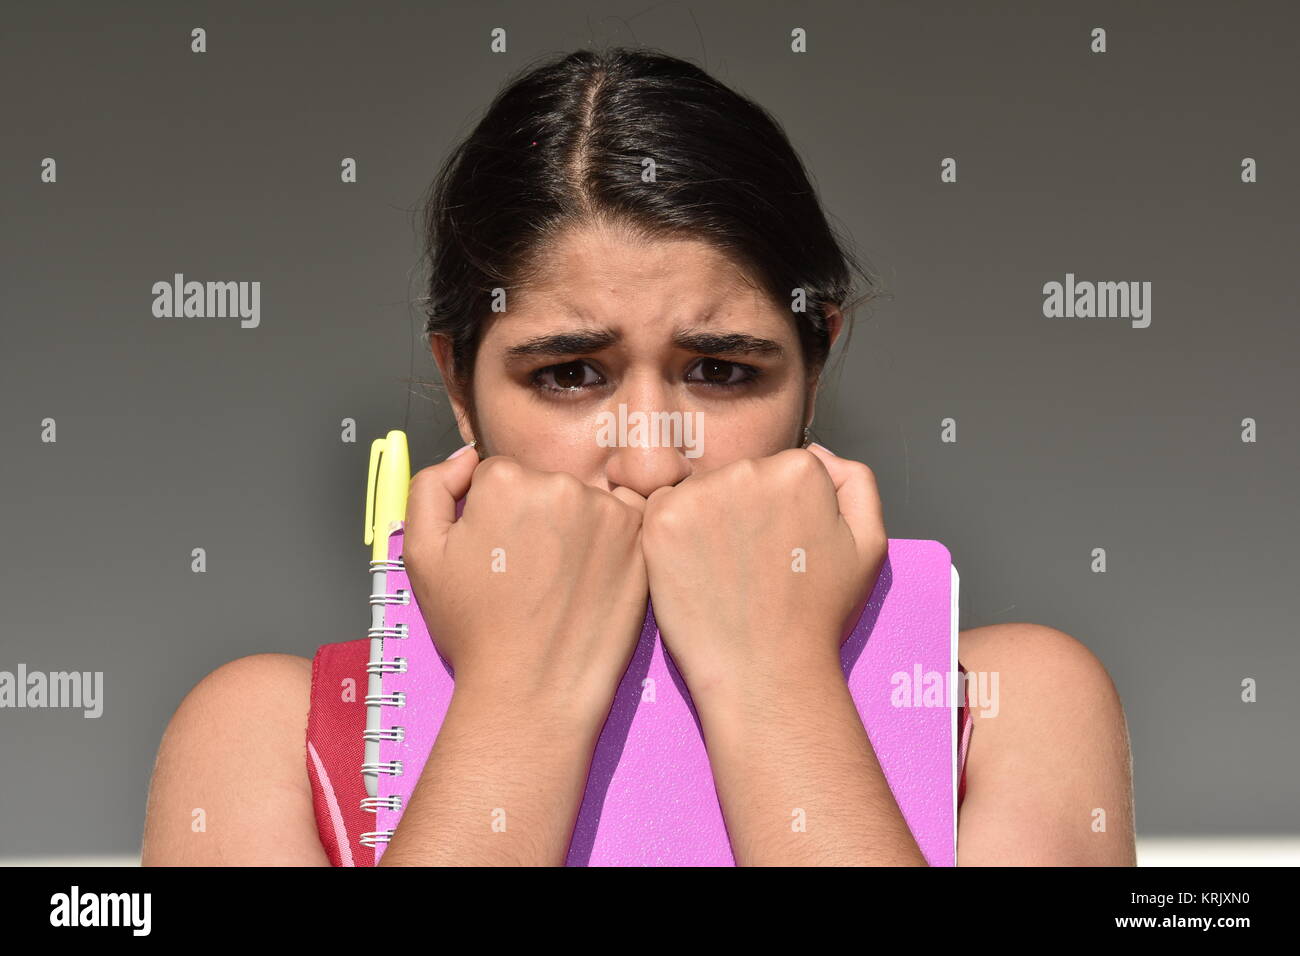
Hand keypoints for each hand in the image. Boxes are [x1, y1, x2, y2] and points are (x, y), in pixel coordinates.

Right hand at [402, 447, 649, 724]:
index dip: (494, 518)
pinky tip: (592, 581)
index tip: (497, 558)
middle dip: (535, 519)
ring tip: (558, 584)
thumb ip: (432, 486)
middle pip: (543, 485)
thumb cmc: (474, 628)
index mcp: (505, 479)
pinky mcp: (640, 539)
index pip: (499, 477)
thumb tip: (466, 458)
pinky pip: (622, 522)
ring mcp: (606, 510)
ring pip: (583, 502)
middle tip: (527, 575)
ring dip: (573, 529)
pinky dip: (609, 543)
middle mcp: (560, 483)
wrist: (530, 690)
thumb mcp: (421, 553)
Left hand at [640, 445, 886, 694]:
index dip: (779, 514)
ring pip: (700, 492)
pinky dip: (672, 535)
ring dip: (705, 522)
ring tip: (723, 574)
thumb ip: (855, 481)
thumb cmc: (818, 615)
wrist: (766, 671)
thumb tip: (817, 452)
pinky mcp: (661, 519)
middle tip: (751, 568)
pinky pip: (661, 508)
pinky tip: (692, 571)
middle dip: (742, 512)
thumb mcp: (869, 543)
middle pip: (738, 476)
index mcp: (800, 468)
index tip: (781, 552)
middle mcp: (750, 468)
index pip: (778, 471)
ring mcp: (701, 493)